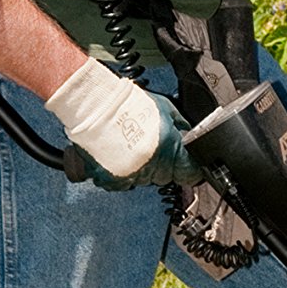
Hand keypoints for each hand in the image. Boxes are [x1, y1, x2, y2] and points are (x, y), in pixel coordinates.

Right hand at [47, 60, 200, 190]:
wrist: (95, 106)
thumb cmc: (127, 103)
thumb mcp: (165, 107)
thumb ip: (179, 125)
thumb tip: (188, 134)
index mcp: (169, 148)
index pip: (191, 173)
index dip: (191, 169)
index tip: (188, 166)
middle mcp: (153, 165)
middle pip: (166, 176)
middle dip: (162, 164)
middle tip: (150, 146)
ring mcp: (132, 175)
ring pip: (145, 180)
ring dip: (141, 169)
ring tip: (130, 148)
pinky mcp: (112, 180)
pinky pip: (123, 184)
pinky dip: (122, 174)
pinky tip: (117, 157)